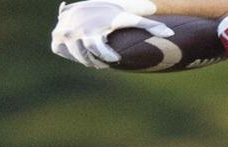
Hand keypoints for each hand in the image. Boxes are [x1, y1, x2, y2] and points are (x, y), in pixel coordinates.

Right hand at [51, 0, 172, 68]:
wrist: (91, 3)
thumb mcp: (131, 18)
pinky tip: (80, 48)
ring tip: (96, 57)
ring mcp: (63, 35)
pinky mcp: (56, 36)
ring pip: (73, 55)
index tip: (115, 58)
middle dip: (96, 60)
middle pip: (85, 57)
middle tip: (106, 60)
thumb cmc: (114, 13)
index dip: (106, 56)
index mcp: (92, 31)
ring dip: (84, 57)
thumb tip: (170, 33)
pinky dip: (68, 51)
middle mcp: (75, 33)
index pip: (97, 50)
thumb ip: (150, 25)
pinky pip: (59, 49)